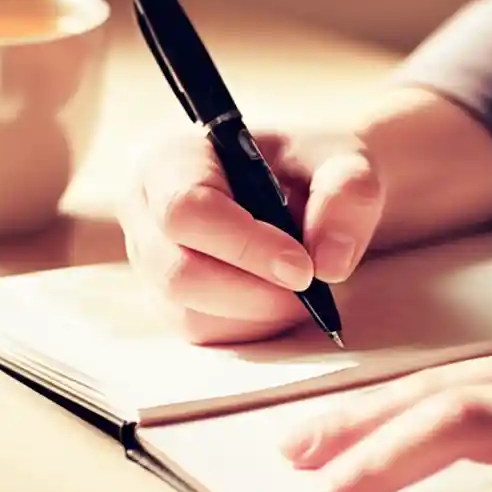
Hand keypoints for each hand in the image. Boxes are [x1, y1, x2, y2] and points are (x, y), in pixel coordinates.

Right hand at [120, 129, 384, 343]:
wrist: (310, 188)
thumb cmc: (314, 167)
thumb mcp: (345, 161)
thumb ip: (346, 195)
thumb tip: (329, 262)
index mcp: (171, 158)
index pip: (186, 209)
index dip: (243, 246)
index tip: (302, 268)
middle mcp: (145, 211)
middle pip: (179, 271)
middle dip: (254, 291)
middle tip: (311, 288)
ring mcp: (151, 262)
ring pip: (191, 312)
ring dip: (259, 314)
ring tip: (304, 290)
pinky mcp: (168, 303)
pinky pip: (203, 334)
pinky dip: (252, 328)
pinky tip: (283, 301)